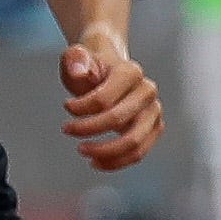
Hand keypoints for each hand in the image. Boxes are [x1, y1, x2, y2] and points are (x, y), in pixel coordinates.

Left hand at [61, 33, 161, 171]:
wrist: (108, 71)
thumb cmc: (90, 67)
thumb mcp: (76, 57)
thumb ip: (75, 59)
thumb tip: (80, 72)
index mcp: (130, 71)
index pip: (105, 99)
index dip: (82, 108)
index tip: (66, 106)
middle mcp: (147, 91)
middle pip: (119, 120)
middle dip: (89, 129)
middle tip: (67, 130)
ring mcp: (154, 111)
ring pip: (134, 143)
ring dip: (104, 152)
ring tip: (82, 150)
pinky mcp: (153, 129)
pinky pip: (138, 154)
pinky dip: (116, 162)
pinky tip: (95, 161)